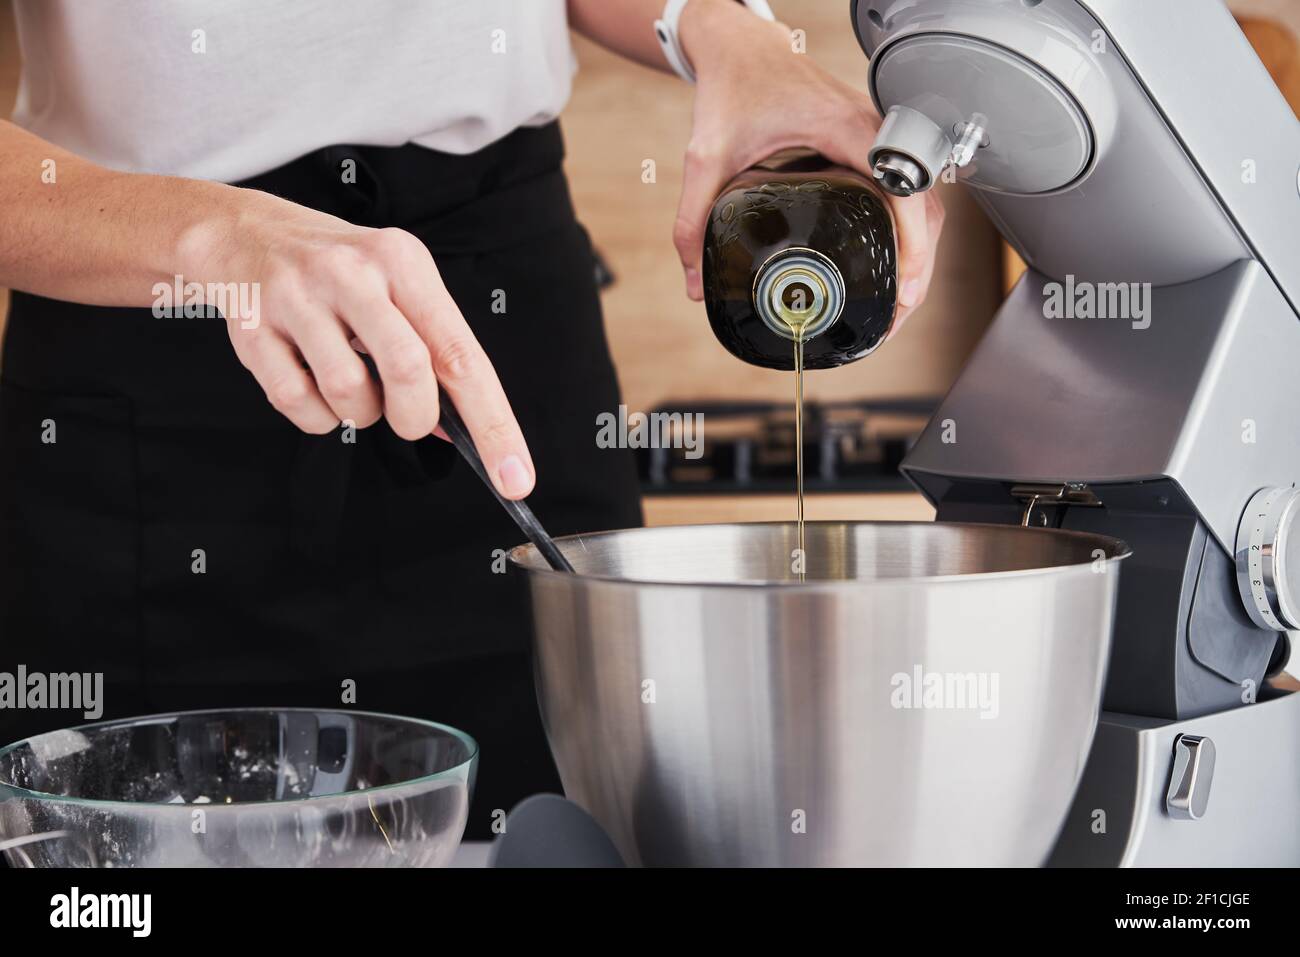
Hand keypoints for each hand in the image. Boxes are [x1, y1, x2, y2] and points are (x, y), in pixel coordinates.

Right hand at [193, 190, 535, 498]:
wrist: (246, 234)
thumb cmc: (340, 275)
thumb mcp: (397, 290)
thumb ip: (432, 352)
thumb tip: (459, 427)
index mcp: (404, 263)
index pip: (462, 355)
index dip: (494, 424)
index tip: (515, 478)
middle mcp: (353, 272)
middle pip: (409, 369)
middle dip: (415, 417)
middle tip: (408, 420)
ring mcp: (297, 297)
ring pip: (348, 392)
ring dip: (360, 413)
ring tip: (352, 386)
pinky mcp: (251, 327)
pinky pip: (296, 403)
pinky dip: (316, 415)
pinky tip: (312, 382)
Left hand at [674, 0, 944, 330]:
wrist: (742, 49)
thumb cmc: (734, 86)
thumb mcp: (705, 158)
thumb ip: (693, 222)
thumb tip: (696, 282)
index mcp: (846, 130)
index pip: (902, 189)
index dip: (911, 243)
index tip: (904, 286)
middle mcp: (872, 131)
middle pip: (922, 207)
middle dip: (917, 267)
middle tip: (894, 317)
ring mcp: (877, 138)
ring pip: (920, 202)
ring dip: (916, 253)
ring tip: (896, 303)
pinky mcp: (870, 146)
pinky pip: (905, 191)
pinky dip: (906, 231)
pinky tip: (887, 265)